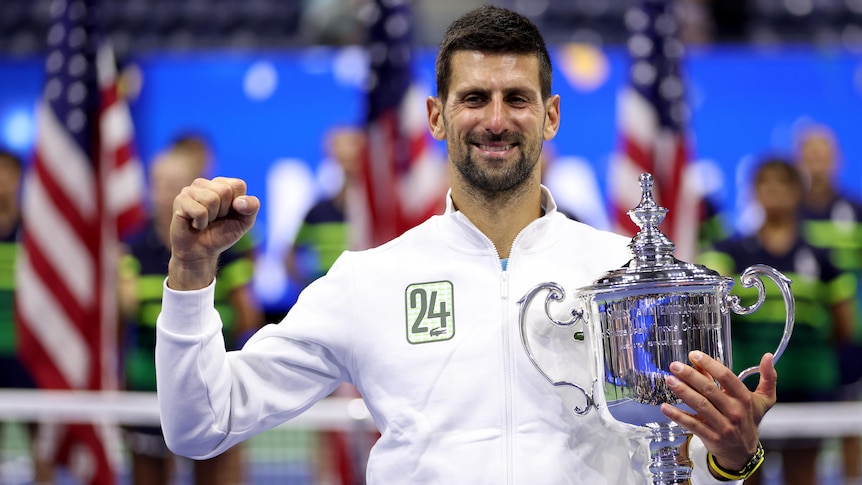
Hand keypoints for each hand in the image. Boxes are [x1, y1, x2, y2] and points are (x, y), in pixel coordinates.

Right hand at [168, 177, 259, 289]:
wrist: (201, 252)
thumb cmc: (222, 234)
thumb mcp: (245, 221)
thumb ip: (252, 207)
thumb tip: (240, 201)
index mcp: (221, 184)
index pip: (238, 185)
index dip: (238, 205)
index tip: (229, 214)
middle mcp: (204, 183)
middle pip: (225, 191)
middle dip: (224, 211)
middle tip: (215, 219)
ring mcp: (190, 190)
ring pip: (211, 199)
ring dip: (211, 217)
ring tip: (205, 221)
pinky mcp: (180, 200)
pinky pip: (199, 211)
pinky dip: (200, 223)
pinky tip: (194, 224)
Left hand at [661, 351, 776, 470]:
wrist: (744, 452)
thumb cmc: (750, 419)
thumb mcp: (764, 399)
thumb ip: (767, 377)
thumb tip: (768, 356)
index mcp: (744, 398)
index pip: (726, 377)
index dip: (710, 364)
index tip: (694, 355)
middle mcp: (734, 411)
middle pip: (710, 390)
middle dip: (690, 376)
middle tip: (675, 366)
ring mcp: (723, 425)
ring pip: (700, 406)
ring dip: (683, 392)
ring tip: (669, 380)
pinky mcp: (711, 437)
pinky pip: (692, 425)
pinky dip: (678, 416)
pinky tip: (665, 407)